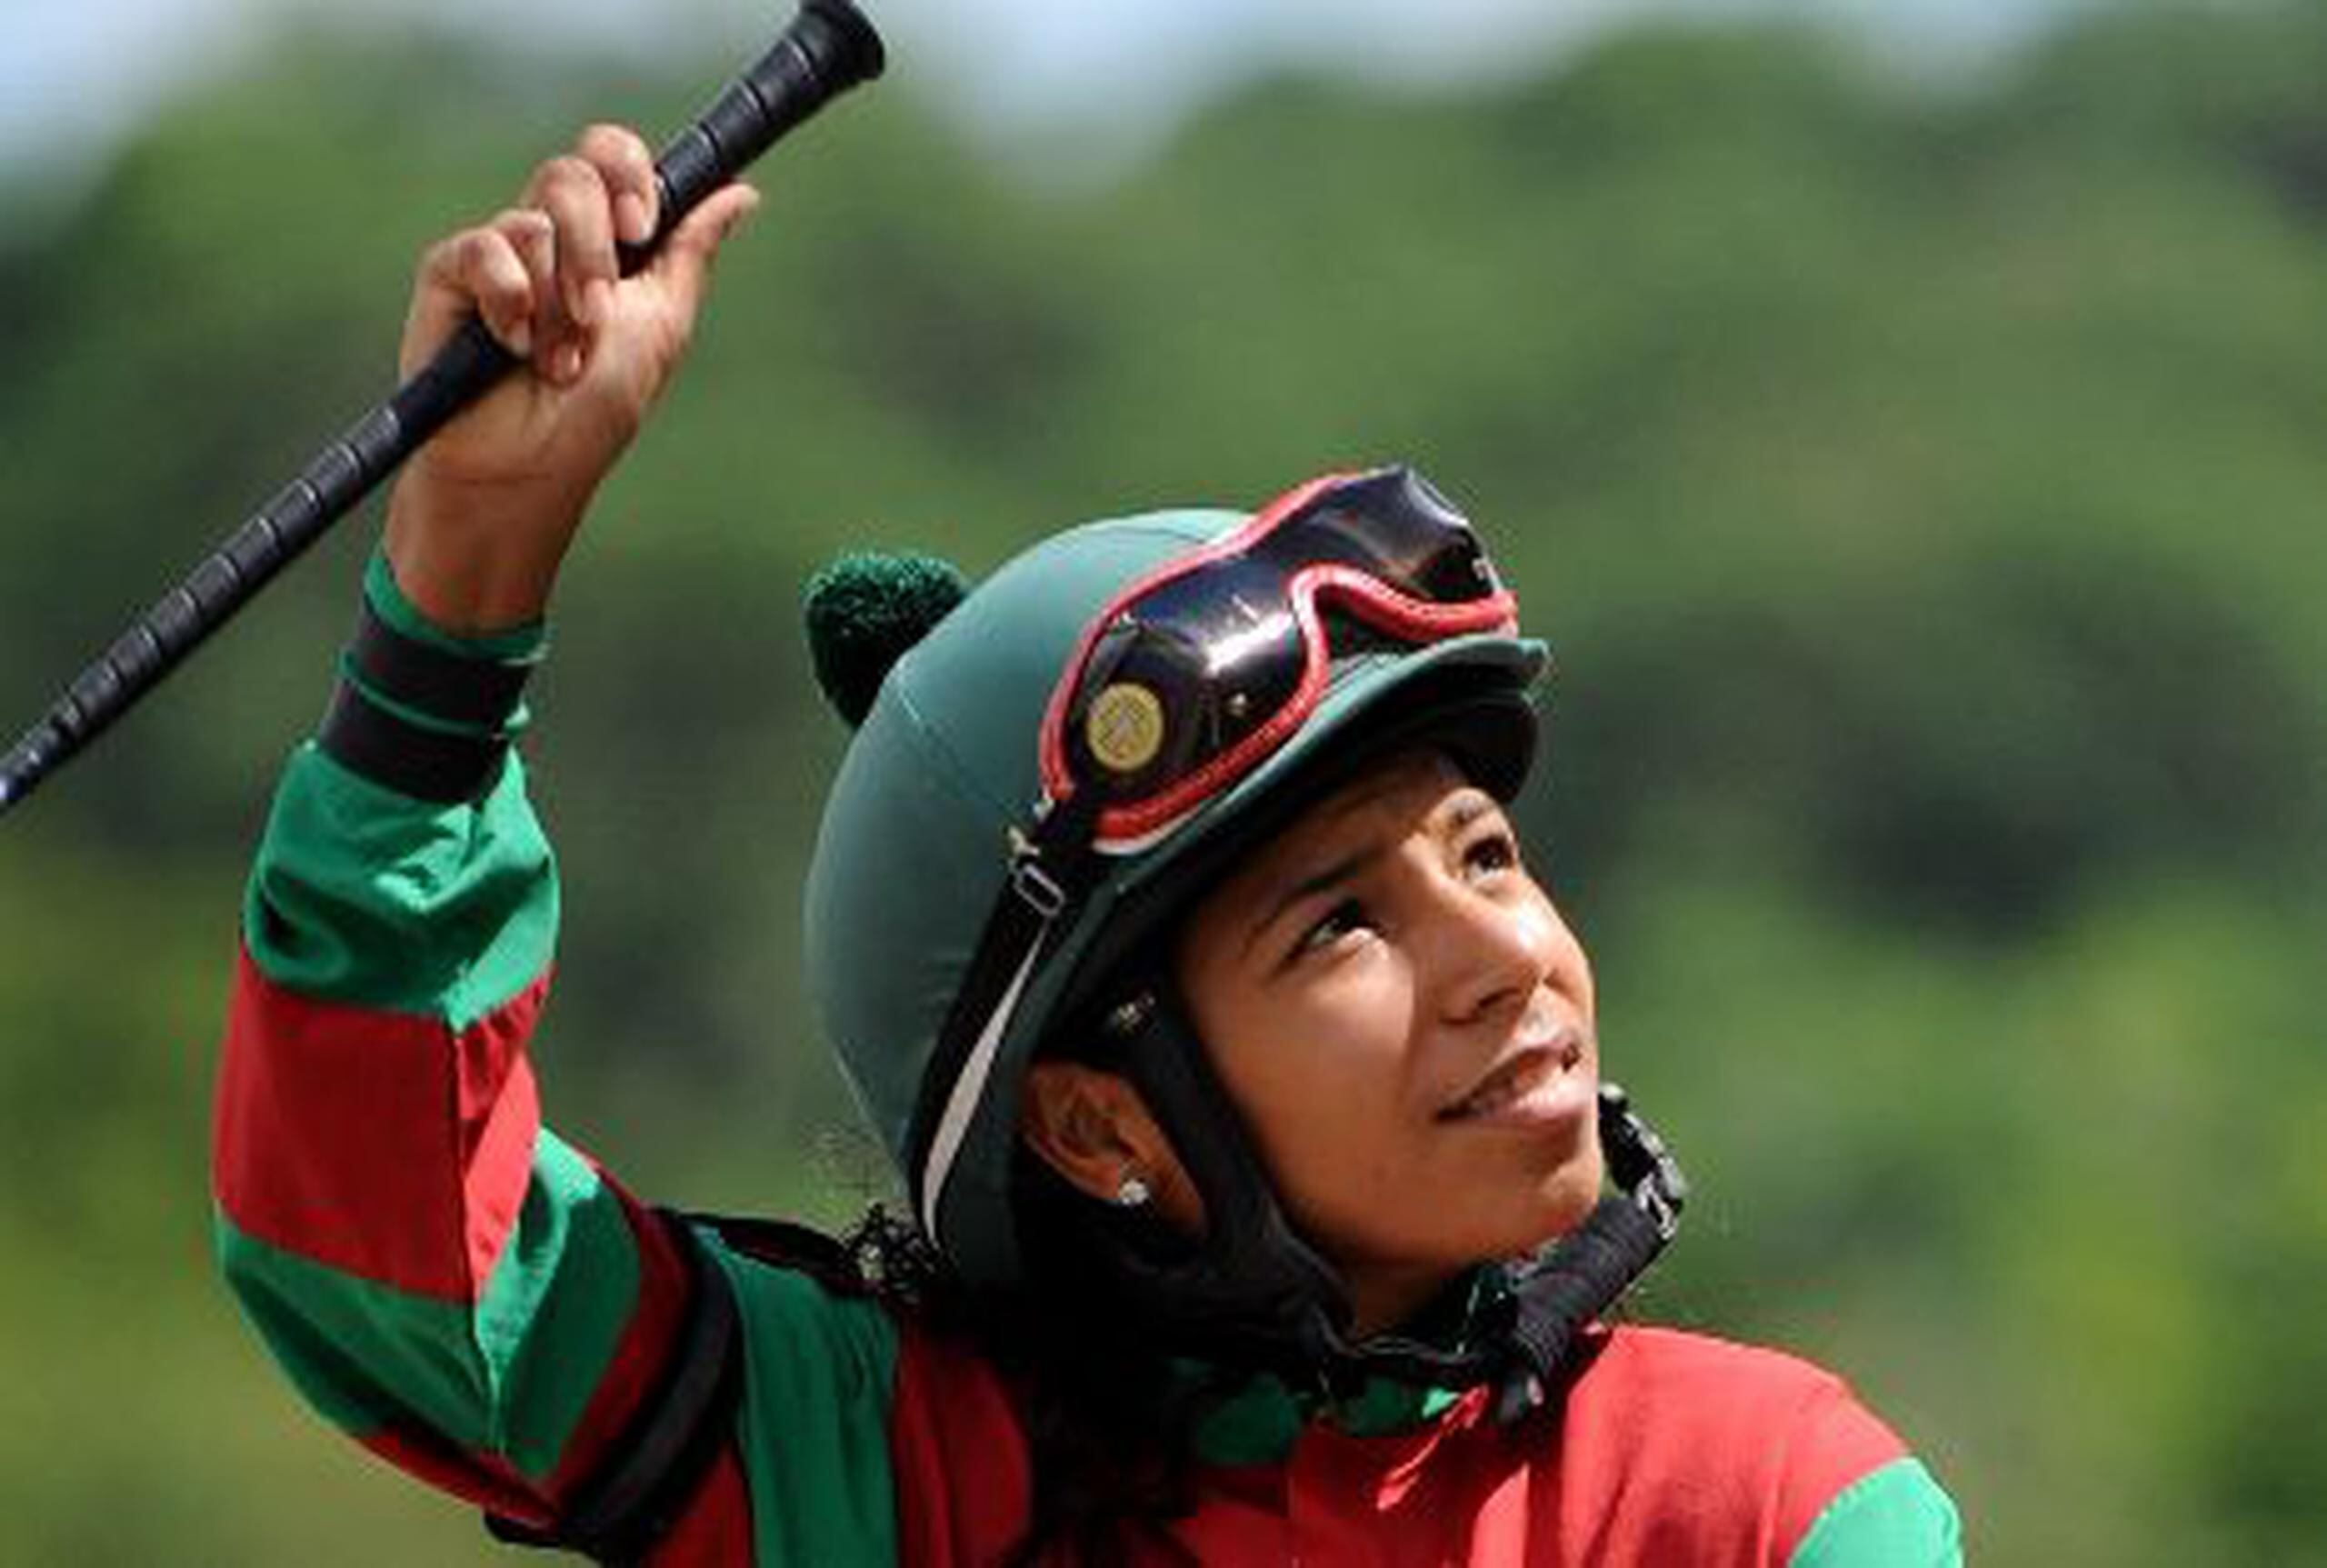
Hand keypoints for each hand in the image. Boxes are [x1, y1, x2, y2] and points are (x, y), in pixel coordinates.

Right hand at [382, 123, 759, 632]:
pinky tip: (511, 348)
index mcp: (602, 239)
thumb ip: (690, 254)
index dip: (627, 172)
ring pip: (531, 219)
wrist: (531, 470)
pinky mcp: (447, 276)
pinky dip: (509, 301)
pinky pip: (481, 249)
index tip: (641, 226)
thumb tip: (741, 192)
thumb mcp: (661, 326)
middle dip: (596, 250)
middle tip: (598, 314)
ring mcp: (496, 254)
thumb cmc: (594, 411)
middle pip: (571, 174)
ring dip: (559, 302)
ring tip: (557, 362)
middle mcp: (546, 235)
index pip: (609, 157)